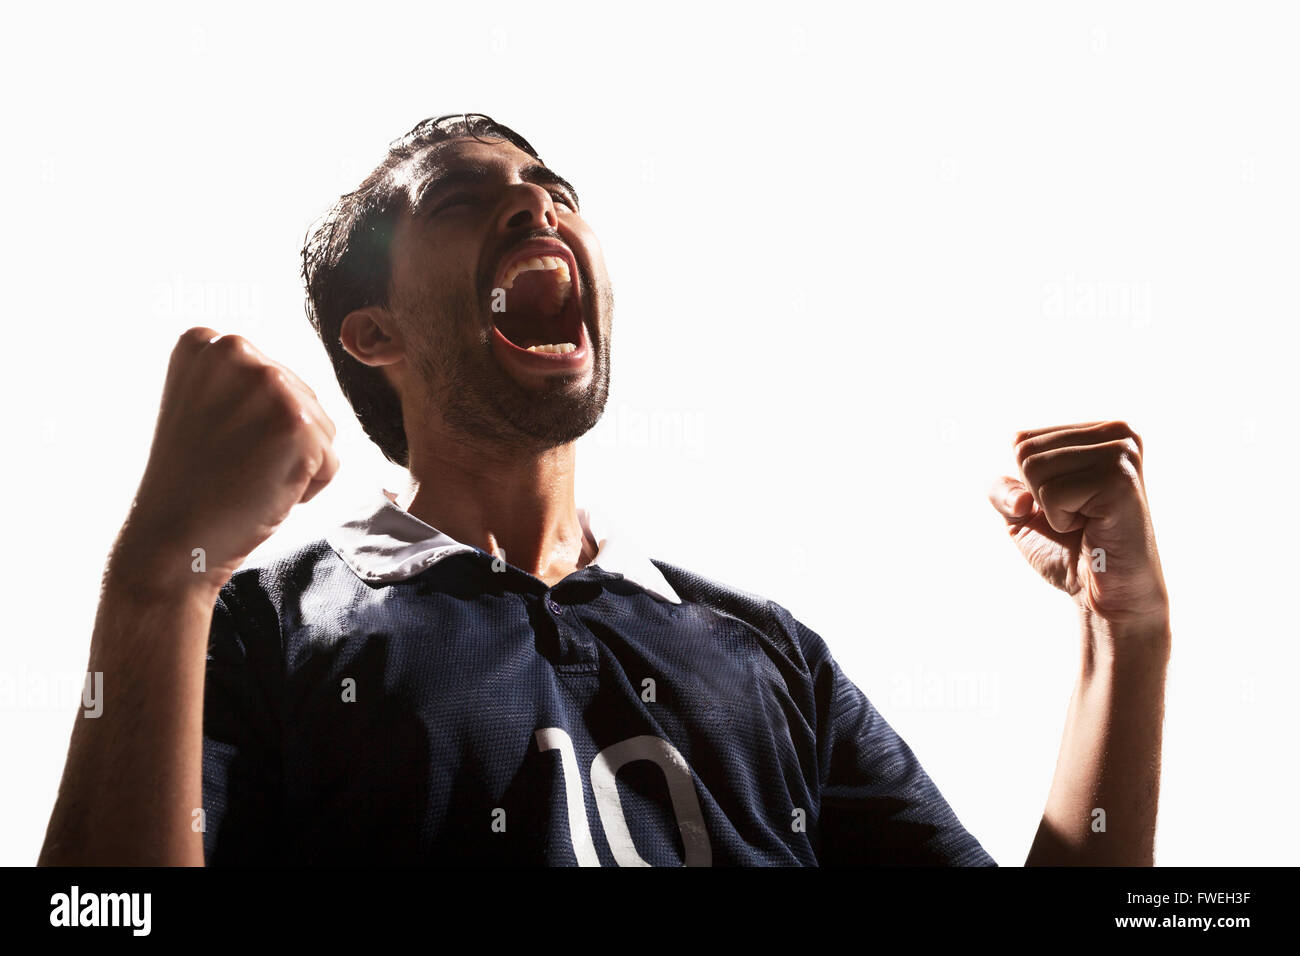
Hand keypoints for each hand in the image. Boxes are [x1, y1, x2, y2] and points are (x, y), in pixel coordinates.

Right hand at [115, 327, 338, 591]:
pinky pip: (331, 461)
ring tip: (246, 476)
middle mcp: (237, 351)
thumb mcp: (202, 405)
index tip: (215, 439)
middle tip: (231, 463)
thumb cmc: (192, 481)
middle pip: (302, 398)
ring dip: (296, 461)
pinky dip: (308, 486)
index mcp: (207, 343)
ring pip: (321, 428)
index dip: (254, 422)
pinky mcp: (298, 424)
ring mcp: (270, 385)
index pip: (273, 377)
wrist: (171, 538)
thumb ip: (241, 380)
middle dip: (279, 440)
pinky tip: (264, 491)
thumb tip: (300, 376)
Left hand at [988, 421, 1168, 629]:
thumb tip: (1019, 497)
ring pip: (1034, 468)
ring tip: (1087, 522)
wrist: (1107, 596)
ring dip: (1051, 509)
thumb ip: (1001, 487)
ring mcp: (1122, 453)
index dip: (1027, 484)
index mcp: (1098, 432)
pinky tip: (1093, 528)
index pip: (1021, 439)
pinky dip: (1061, 521)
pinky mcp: (1120, 480)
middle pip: (1024, 450)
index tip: (1067, 505)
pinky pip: (1052, 494)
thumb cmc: (1069, 552)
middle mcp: (1116, 432)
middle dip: (1037, 495)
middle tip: (1078, 517)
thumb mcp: (1021, 511)